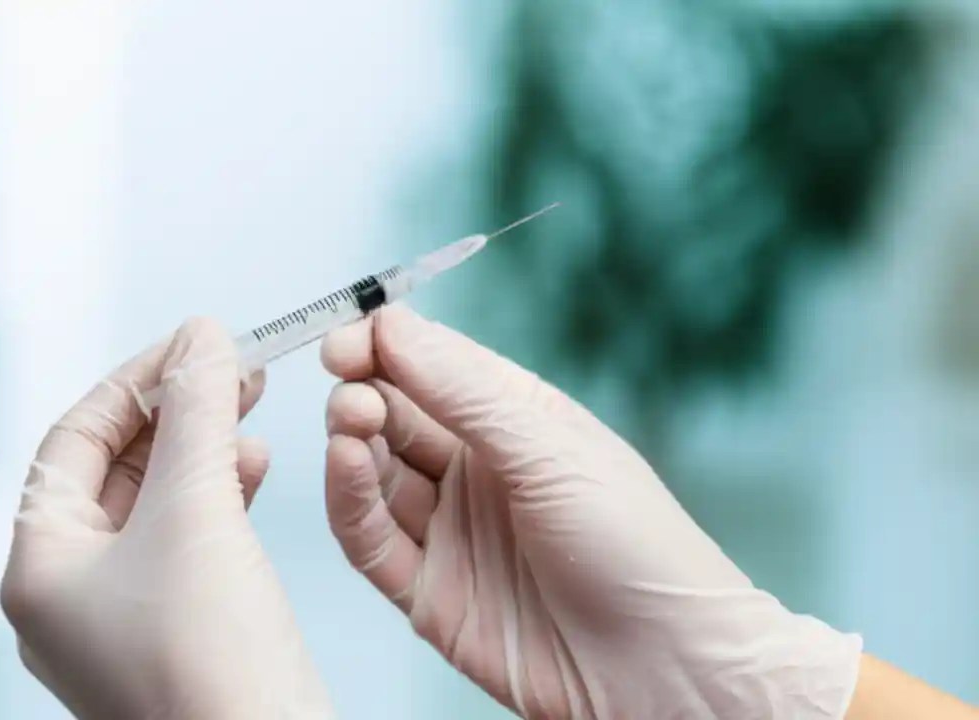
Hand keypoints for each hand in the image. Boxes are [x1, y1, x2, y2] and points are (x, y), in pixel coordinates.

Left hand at [1, 319, 331, 719]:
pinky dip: (220, 498)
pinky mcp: (176, 635)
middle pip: (116, 469)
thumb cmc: (210, 660)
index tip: (193, 341)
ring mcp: (123, 620)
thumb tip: (202, 337)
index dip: (135, 381)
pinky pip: (186, 546)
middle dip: (176, 411)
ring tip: (250, 410)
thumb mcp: (196, 513)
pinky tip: (255, 469)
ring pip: (156, 505)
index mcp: (42, 568)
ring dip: (203, 450)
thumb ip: (195, 416)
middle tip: (230, 365)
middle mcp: (70, 595)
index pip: (75, 442)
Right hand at [321, 305, 860, 718]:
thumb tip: (391, 326)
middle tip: (349, 387)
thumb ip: (464, 391)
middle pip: (394, 416)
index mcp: (514, 420)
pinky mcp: (427, 591)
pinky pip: (370, 539)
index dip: (384, 346)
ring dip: (352, 442)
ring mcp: (449, 531)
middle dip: (364, 392)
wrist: (664, 666)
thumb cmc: (636, 546)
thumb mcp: (550, 448)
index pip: (432, 366)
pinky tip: (346, 465)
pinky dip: (349, 500)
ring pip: (375, 474)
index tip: (346, 339)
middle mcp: (475, 470)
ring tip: (349, 423)